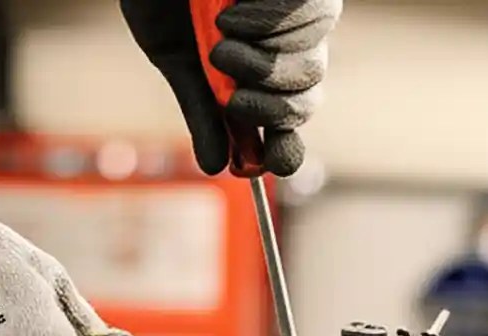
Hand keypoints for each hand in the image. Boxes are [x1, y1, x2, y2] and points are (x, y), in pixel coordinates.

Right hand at [122, 0, 340, 176]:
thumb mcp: (175, 58)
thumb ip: (200, 110)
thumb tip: (215, 168)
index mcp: (257, 68)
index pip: (289, 115)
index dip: (289, 145)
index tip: (275, 163)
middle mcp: (284, 42)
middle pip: (307, 96)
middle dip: (271, 108)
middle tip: (234, 98)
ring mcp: (296, 13)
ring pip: (312, 63)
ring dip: (262, 63)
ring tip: (220, 38)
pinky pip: (309, 16)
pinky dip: (269, 23)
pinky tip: (231, 14)